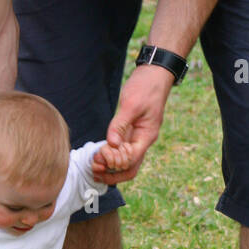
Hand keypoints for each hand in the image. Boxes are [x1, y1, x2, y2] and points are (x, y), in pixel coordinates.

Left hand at [92, 64, 173, 182]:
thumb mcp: (131, 104)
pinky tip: (99, 156)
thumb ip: (119, 125)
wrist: (155, 74)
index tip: (101, 154)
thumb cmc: (146, 87)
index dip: (115, 162)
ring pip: (125, 162)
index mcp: (146, 136)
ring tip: (93, 166)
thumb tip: (111, 144)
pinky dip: (110, 156)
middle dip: (112, 174)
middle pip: (129, 168)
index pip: (131, 160)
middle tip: (94, 170)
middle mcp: (143, 140)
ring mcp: (137, 137)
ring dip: (110, 168)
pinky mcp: (131, 132)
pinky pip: (122, 150)